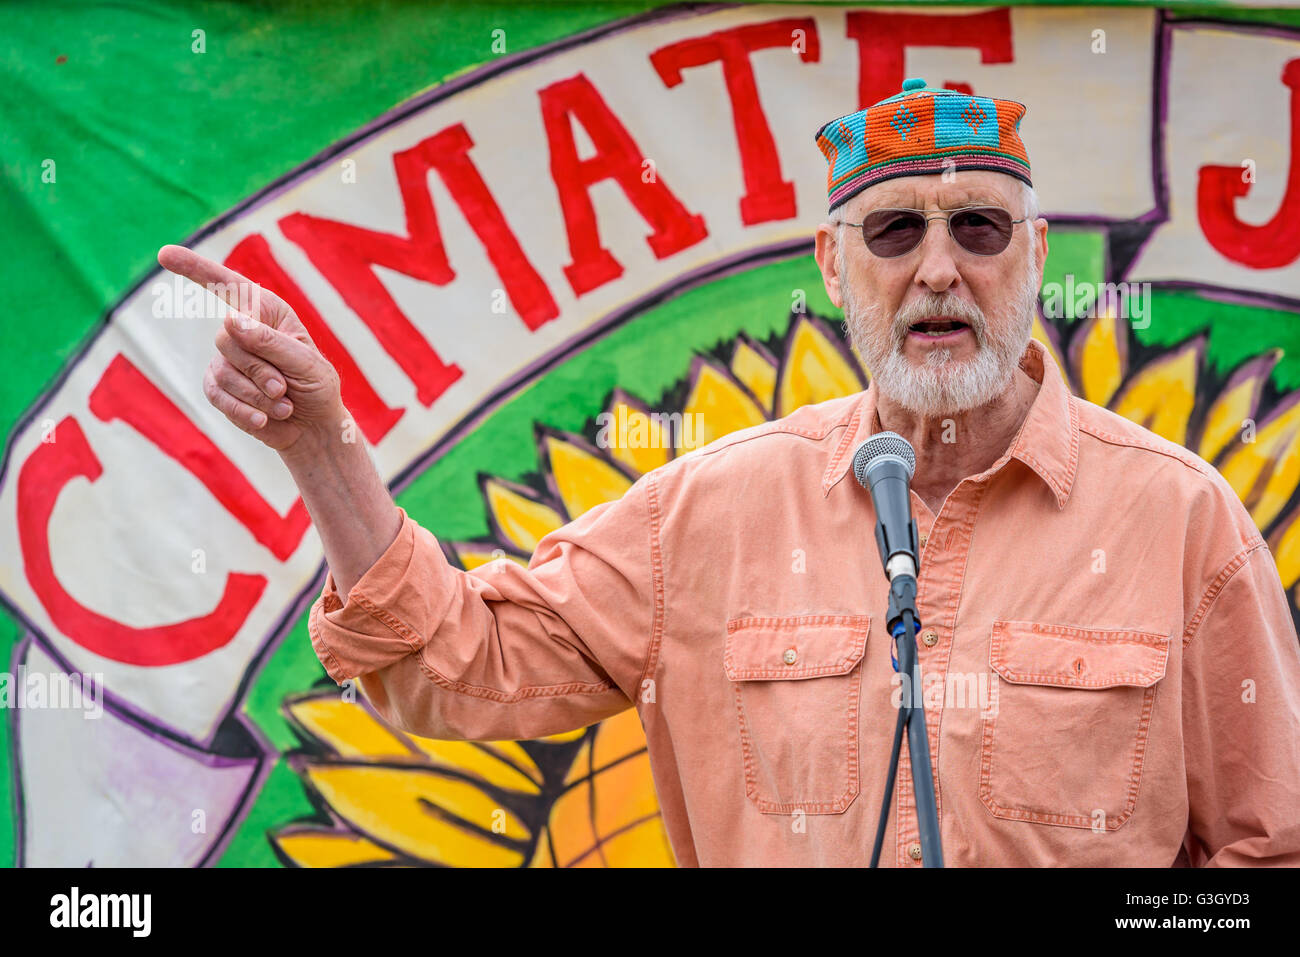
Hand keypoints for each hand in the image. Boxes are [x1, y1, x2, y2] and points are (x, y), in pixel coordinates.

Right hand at [157, 244, 344, 454]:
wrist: (313, 426)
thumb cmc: (316, 387)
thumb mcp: (305, 362)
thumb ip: (270, 341)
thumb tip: (230, 319)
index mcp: (266, 311)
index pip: (226, 284)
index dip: (195, 268)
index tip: (164, 254)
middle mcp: (242, 329)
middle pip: (226, 339)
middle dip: (259, 370)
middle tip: (284, 387)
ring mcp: (227, 359)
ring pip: (223, 371)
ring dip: (258, 394)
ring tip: (283, 404)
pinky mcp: (218, 387)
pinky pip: (217, 395)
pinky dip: (244, 411)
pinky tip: (265, 418)